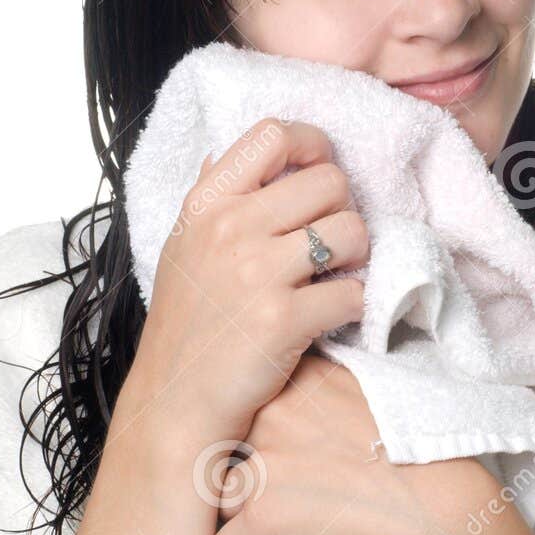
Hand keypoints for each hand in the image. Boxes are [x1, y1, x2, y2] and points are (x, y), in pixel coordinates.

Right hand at [126, 118, 368, 453]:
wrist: (176, 400)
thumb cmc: (186, 325)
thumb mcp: (183, 247)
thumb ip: (209, 198)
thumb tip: (223, 152)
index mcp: (206, 205)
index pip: (272, 134)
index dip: (312, 145)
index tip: (319, 171)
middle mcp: (230, 229)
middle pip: (329, 180)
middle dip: (343, 210)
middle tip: (333, 243)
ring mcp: (257, 274)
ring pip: (352, 230)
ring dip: (358, 257)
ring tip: (336, 277)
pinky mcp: (284, 320)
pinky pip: (353, 291)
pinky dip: (353, 306)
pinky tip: (331, 316)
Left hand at [210, 351, 498, 534]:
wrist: (441, 515)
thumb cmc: (425, 460)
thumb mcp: (381, 397)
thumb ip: (334, 390)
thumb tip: (315, 390)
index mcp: (303, 383)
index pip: (251, 398)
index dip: (261, 430)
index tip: (284, 453)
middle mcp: (274, 418)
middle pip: (231, 445)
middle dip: (247, 471)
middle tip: (283, 495)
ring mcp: (265, 470)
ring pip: (223, 495)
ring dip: (243, 515)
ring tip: (279, 531)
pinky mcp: (261, 521)